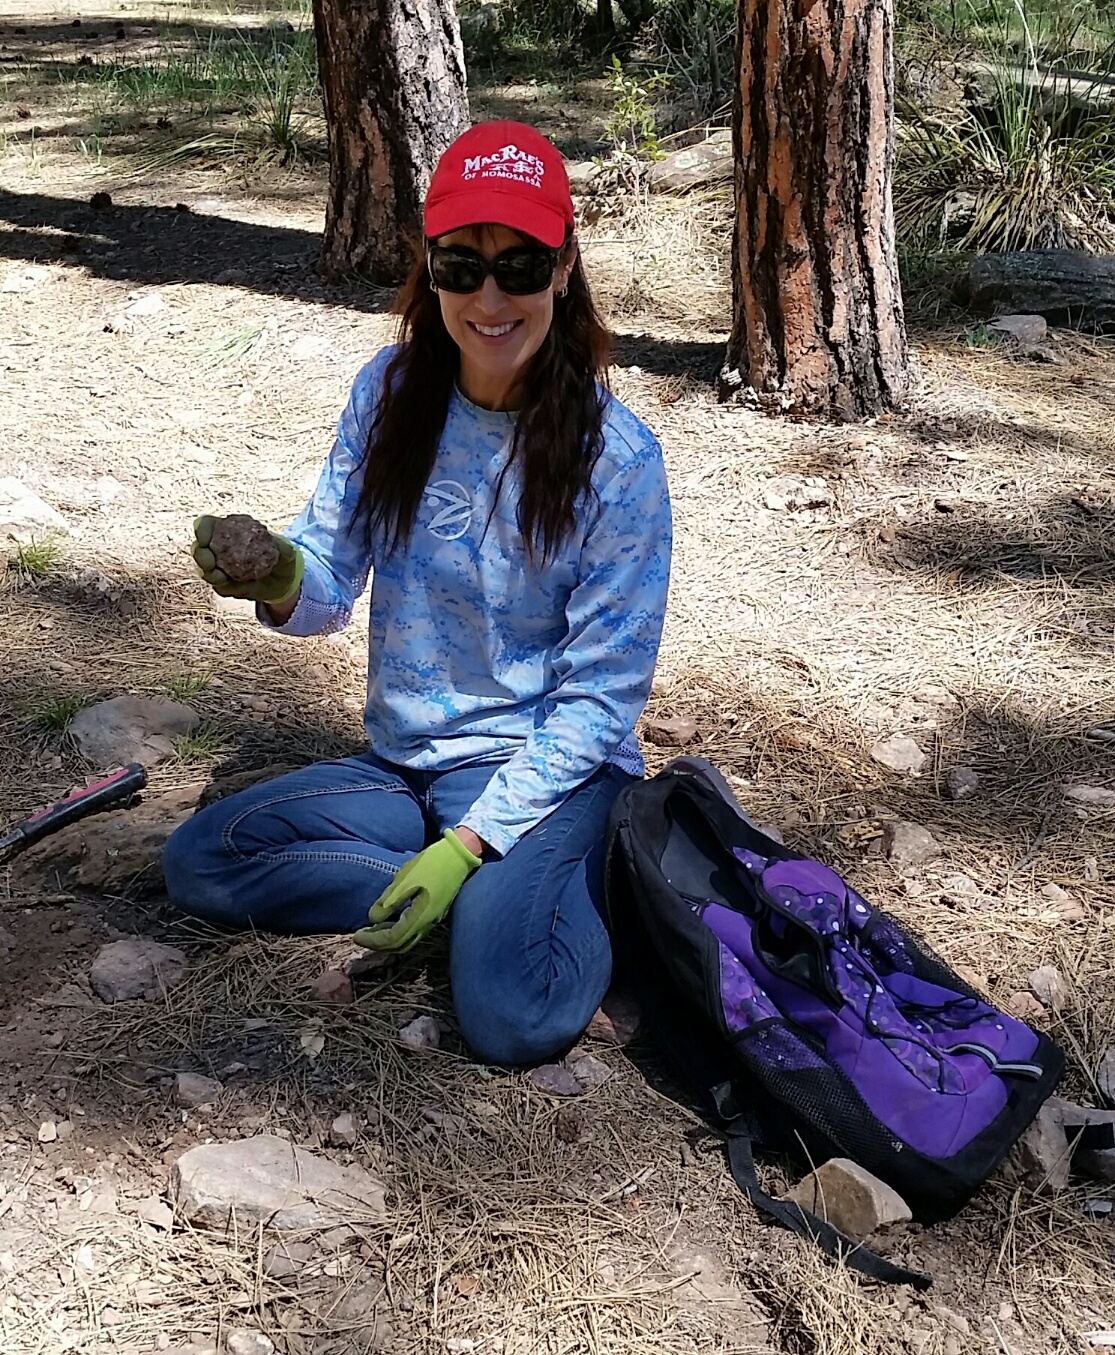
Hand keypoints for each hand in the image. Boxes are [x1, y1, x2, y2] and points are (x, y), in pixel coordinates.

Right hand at [191, 514, 303, 604]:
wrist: (284, 581)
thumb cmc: (282, 557)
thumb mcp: (286, 550)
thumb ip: (279, 545)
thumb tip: (272, 543)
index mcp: (227, 530)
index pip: (205, 525)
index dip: (201, 530)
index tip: (205, 538)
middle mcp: (218, 548)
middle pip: (198, 548)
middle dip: (200, 555)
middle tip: (210, 563)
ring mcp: (219, 568)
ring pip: (205, 571)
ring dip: (210, 575)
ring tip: (222, 578)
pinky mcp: (225, 585)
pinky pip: (220, 588)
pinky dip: (226, 588)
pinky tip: (238, 588)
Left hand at [353, 829, 481, 952]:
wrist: (458, 855)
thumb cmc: (430, 864)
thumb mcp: (405, 880)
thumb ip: (388, 901)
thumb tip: (372, 918)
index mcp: (420, 917)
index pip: (392, 939)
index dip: (373, 940)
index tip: (356, 935)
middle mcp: (427, 923)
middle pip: (400, 945)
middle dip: (379, 944)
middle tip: (361, 937)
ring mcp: (433, 920)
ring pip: (407, 940)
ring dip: (388, 939)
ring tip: (372, 930)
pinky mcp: (434, 913)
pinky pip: (413, 930)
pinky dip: (398, 930)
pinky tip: (389, 920)